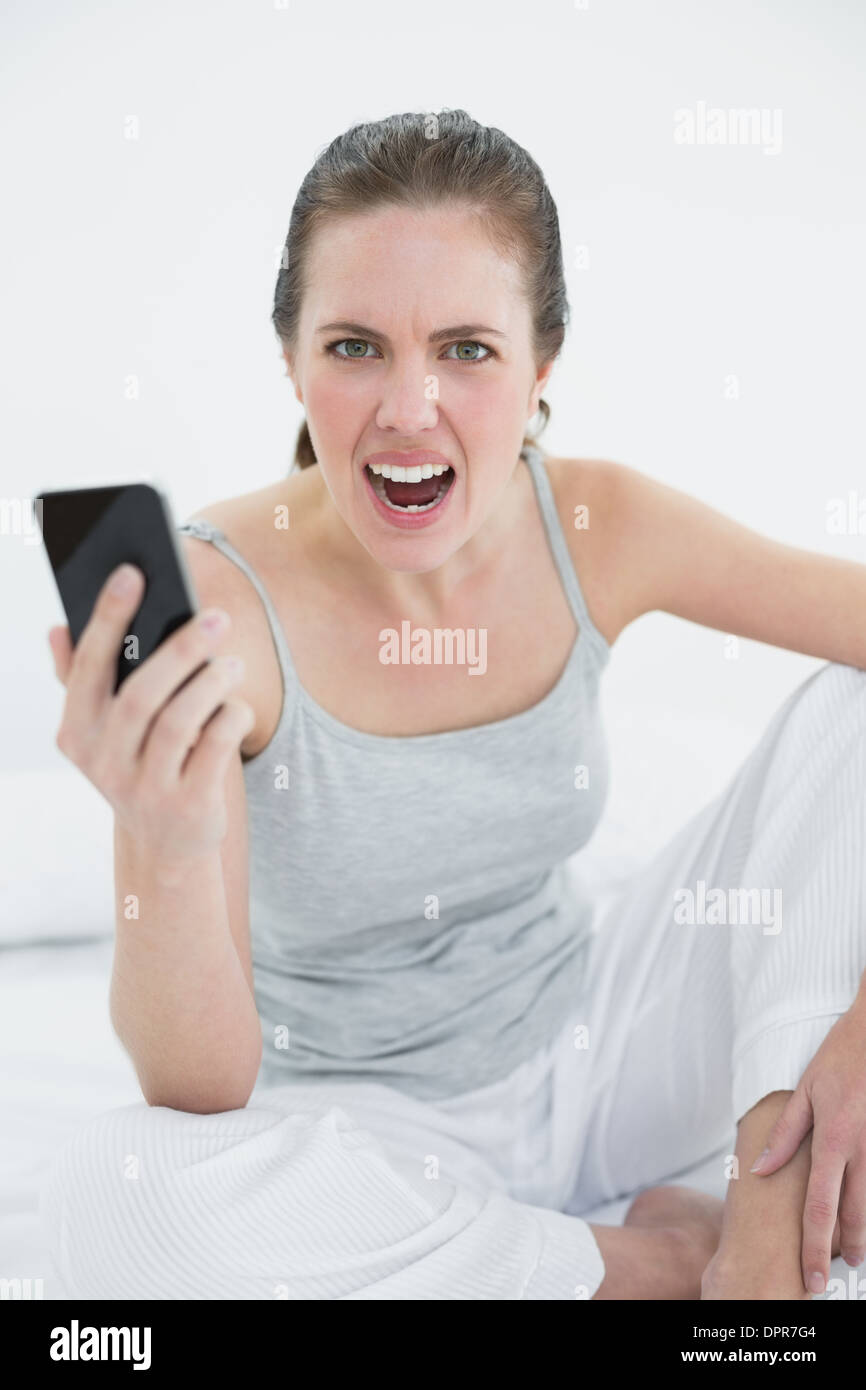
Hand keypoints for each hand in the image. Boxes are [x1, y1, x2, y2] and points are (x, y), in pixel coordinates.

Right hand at [49, 563, 254, 862]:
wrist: (166, 844)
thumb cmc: (139, 764)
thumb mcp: (105, 731)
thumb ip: (81, 680)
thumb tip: (58, 627)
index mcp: (76, 733)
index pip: (89, 668)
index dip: (108, 618)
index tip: (132, 573)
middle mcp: (103, 762)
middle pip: (140, 696)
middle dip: (180, 651)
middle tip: (216, 618)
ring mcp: (144, 789)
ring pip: (179, 723)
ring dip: (211, 684)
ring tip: (232, 663)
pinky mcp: (187, 807)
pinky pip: (215, 750)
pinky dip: (230, 720)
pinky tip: (237, 706)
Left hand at [748, 1002, 865, 1293]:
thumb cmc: (839, 1059)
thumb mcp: (805, 1093)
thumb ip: (784, 1135)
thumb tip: (762, 1170)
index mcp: (832, 1140)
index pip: (819, 1206)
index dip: (813, 1246)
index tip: (810, 1274)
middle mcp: (860, 1150)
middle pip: (853, 1216)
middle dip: (843, 1252)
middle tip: (832, 1275)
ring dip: (862, 1234)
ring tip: (852, 1256)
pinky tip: (861, 1216)